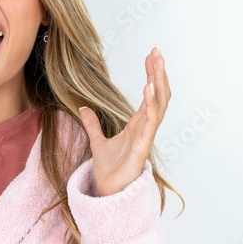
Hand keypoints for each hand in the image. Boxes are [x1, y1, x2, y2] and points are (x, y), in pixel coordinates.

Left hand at [77, 46, 170, 195]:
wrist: (108, 191)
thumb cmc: (109, 170)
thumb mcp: (97, 141)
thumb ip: (92, 124)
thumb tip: (83, 108)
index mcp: (138, 125)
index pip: (149, 94)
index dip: (151, 74)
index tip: (150, 55)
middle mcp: (145, 128)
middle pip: (158, 94)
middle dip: (159, 72)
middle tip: (157, 51)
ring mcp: (146, 136)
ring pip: (159, 104)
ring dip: (159, 82)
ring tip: (157, 62)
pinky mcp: (142, 146)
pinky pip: (150, 121)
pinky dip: (151, 103)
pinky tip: (148, 86)